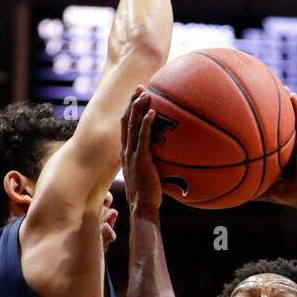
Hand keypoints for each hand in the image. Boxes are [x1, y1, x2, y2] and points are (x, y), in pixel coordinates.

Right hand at [121, 91, 163, 212]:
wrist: (142, 209)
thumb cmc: (148, 196)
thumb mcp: (149, 175)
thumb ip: (155, 163)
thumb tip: (171, 156)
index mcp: (127, 154)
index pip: (125, 127)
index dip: (129, 110)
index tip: (136, 97)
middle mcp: (126, 151)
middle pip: (126, 120)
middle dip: (132, 102)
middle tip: (139, 87)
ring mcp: (132, 155)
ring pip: (131, 126)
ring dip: (138, 107)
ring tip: (145, 92)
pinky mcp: (140, 160)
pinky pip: (143, 138)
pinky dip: (146, 123)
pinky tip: (152, 112)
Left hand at [258, 92, 296, 209]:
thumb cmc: (289, 195)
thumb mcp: (266, 190)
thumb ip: (252, 189)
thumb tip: (232, 194)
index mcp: (279, 157)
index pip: (268, 141)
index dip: (260, 130)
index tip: (247, 119)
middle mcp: (288, 148)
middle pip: (278, 126)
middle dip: (271, 113)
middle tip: (259, 97)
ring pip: (290, 119)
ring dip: (284, 103)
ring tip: (277, 87)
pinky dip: (296, 107)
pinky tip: (291, 94)